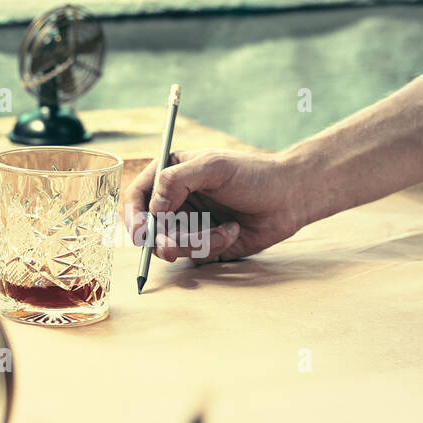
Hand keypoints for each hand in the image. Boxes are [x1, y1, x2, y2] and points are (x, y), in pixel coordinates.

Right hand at [123, 149, 305, 261]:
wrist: (289, 197)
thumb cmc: (253, 174)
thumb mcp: (213, 167)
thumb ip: (176, 181)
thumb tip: (153, 208)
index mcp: (170, 175)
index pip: (137, 197)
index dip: (133, 216)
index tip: (139, 233)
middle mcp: (176, 201)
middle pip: (149, 228)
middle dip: (162, 239)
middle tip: (172, 247)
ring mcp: (189, 224)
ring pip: (171, 246)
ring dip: (197, 241)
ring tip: (225, 228)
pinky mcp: (205, 244)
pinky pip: (195, 255)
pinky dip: (213, 246)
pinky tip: (233, 230)